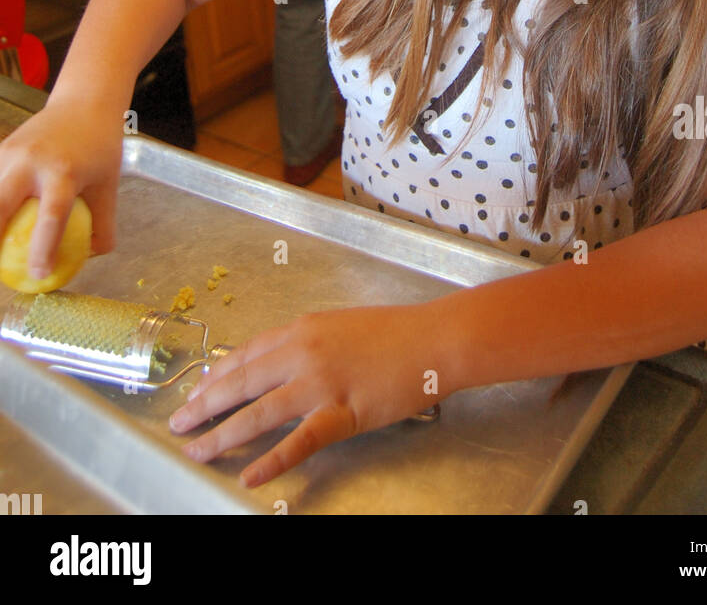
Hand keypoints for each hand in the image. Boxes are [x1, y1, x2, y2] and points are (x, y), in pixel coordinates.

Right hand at [0, 100, 123, 277]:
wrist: (84, 103)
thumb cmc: (100, 147)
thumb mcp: (109, 186)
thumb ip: (101, 225)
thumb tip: (85, 261)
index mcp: (64, 172)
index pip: (51, 217)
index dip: (43, 249)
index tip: (38, 274)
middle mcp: (32, 162)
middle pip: (1, 205)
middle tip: (0, 270)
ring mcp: (12, 153)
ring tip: (1, 247)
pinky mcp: (1, 149)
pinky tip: (2, 217)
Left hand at [168, 303, 446, 486]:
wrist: (433, 338)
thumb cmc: (394, 332)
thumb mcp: (338, 326)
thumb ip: (305, 345)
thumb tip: (275, 365)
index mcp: (301, 329)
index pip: (244, 354)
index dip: (214, 376)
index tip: (194, 392)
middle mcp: (303, 352)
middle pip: (240, 382)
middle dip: (203, 405)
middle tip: (178, 422)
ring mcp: (321, 382)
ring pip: (258, 412)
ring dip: (221, 434)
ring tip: (196, 450)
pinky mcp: (343, 411)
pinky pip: (299, 440)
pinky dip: (271, 459)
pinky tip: (249, 474)